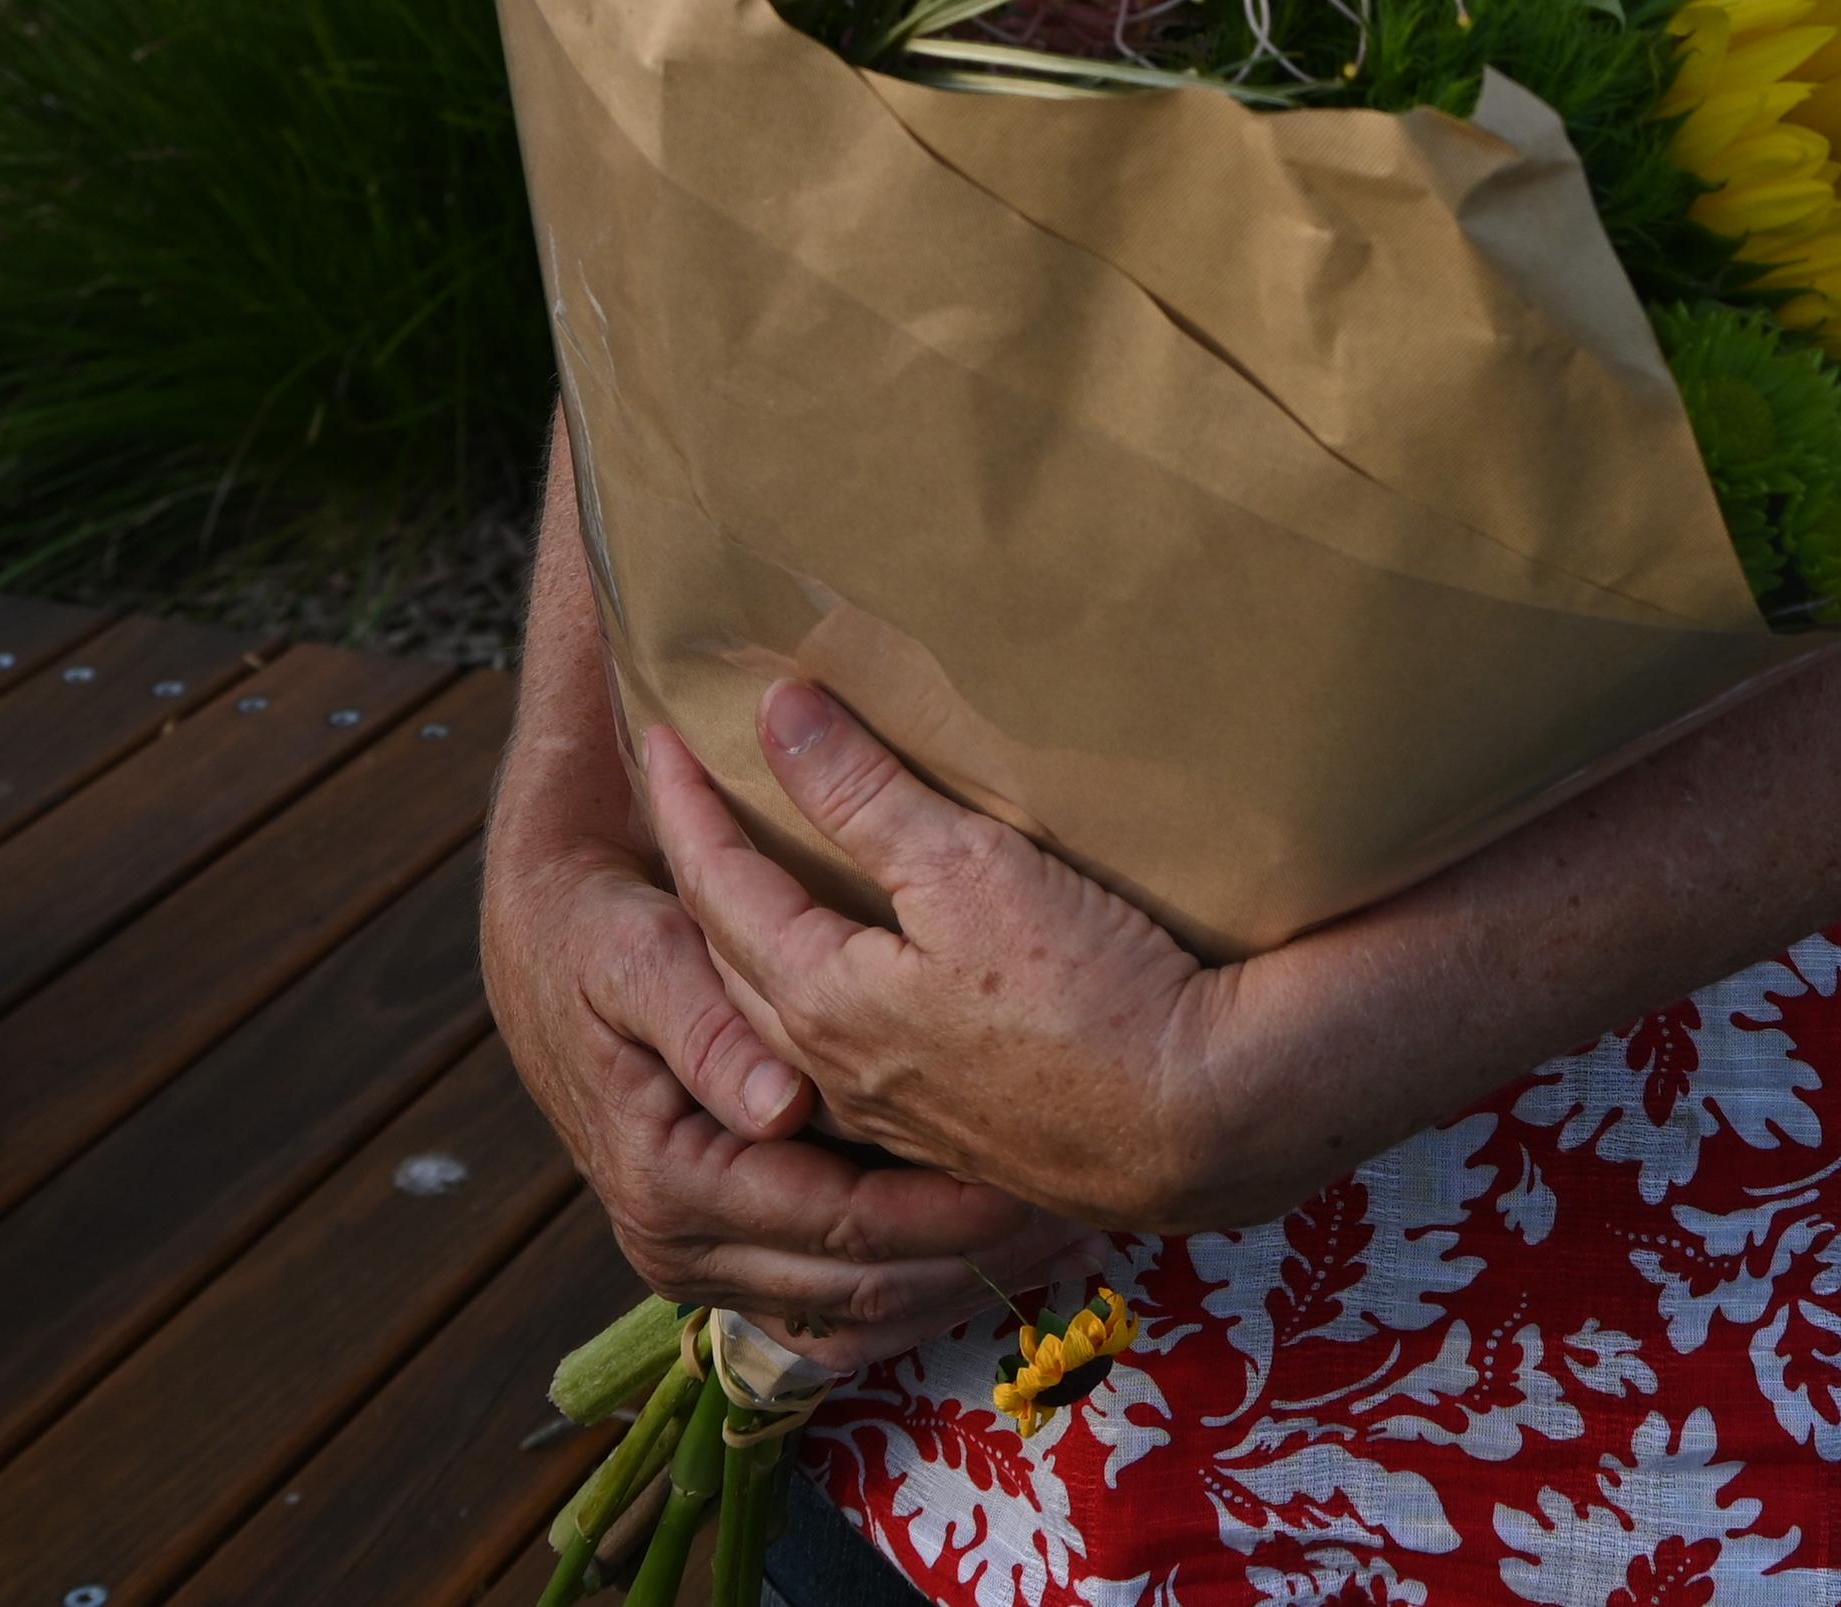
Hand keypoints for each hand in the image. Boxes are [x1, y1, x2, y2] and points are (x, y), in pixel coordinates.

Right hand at [480, 822, 1092, 1371]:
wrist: (546, 945)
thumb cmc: (603, 937)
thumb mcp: (642, 957)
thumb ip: (706, 1026)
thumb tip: (776, 1106)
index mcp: (669, 1180)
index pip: (835, 1225)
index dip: (945, 1215)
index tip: (1043, 1188)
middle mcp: (682, 1244)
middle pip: (855, 1287)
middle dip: (972, 1265)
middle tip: (1086, 1228)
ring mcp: (705, 1258)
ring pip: (852, 1311)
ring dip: (957, 1286)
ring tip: (1068, 1248)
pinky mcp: (731, 1245)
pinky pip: (832, 1303)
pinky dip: (913, 1290)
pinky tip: (997, 1260)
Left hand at [642, 686, 1239, 1234]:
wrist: (1185, 1119)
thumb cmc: (1081, 991)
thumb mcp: (969, 869)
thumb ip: (866, 796)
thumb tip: (779, 709)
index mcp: (819, 999)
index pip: (717, 887)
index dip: (684, 806)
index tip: (655, 740)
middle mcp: (830, 1066)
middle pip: (727, 961)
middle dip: (694, 880)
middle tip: (683, 808)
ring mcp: (885, 1109)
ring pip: (776, 1022)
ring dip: (744, 953)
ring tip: (746, 896)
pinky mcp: (943, 1131)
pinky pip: (831, 1062)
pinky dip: (803, 1009)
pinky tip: (839, 999)